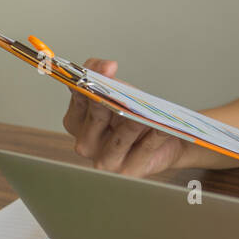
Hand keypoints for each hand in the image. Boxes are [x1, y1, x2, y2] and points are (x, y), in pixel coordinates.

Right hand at [61, 58, 188, 176]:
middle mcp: (85, 143)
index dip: (92, 79)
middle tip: (118, 90)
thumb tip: (105, 67)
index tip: (106, 68)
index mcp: (76, 121)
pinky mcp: (128, 171)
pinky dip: (155, 135)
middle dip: (109, 100)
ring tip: (143, 111)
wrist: (162, 140)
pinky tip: (162, 126)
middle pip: (97, 115)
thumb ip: (105, 75)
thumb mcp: (119, 92)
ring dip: (133, 121)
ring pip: (121, 135)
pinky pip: (144, 148)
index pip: (79, 95)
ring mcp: (105, 160)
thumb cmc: (134, 117)